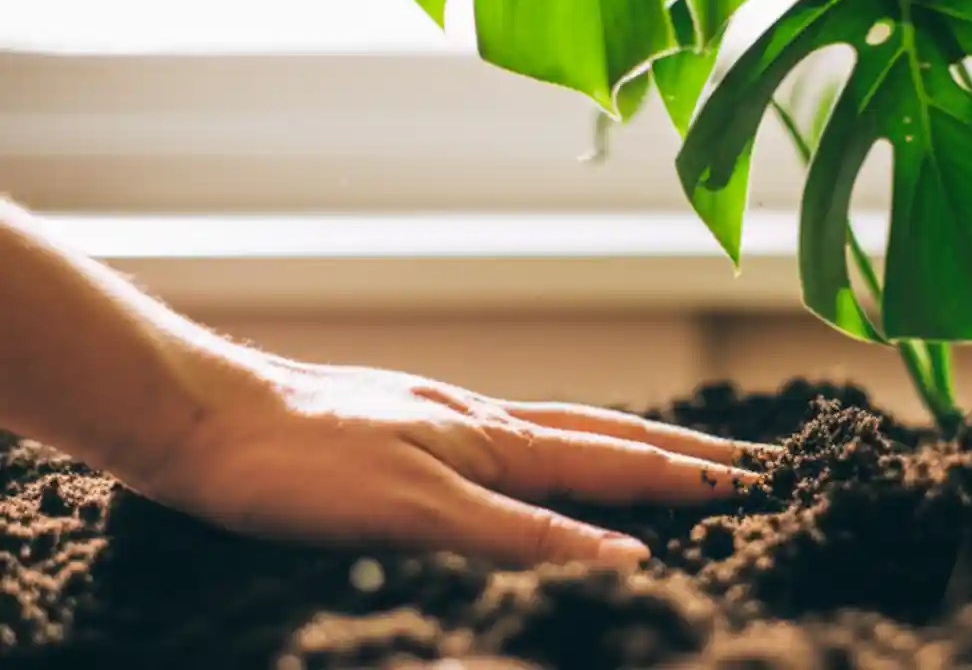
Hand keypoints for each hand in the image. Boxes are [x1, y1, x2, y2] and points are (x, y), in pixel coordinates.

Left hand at [134, 354, 761, 567]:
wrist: (207, 418)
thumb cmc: (299, 464)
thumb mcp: (416, 512)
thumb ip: (522, 533)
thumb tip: (624, 556)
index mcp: (496, 441)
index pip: (618, 462)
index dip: (691, 477)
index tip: (761, 478)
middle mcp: (485, 424)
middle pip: (606, 436)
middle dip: (683, 452)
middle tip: (750, 456)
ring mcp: (451, 421)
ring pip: (564, 431)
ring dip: (632, 442)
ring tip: (676, 449)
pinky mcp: (417, 429)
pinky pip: (518, 437)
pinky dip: (566, 446)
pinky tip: (555, 454)